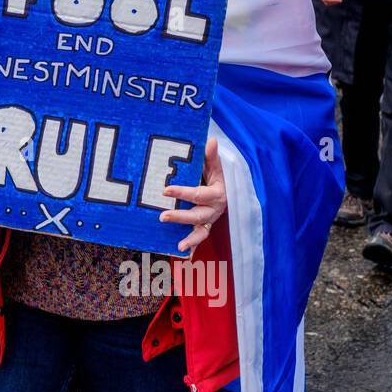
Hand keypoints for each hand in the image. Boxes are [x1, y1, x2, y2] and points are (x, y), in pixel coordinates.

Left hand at [161, 138, 226, 253]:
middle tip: (162, 217)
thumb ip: (211, 156)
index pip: (198, 194)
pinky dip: (193, 246)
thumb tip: (211, 140)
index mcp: (217, 193)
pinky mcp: (206, 226)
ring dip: (190, 238)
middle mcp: (215, 209)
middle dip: (180, 217)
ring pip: (201, 231)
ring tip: (178, 245)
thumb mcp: (216, 166)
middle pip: (197, 215)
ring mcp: (210, 219)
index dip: (182, 192)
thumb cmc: (218, 175)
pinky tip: (181, 251)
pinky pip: (200, 237)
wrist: (229, 189)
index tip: (166, 190)